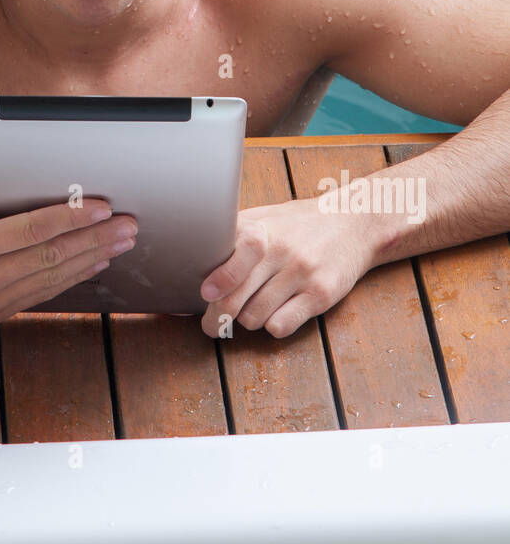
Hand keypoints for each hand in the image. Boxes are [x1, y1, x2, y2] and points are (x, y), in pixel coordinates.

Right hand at [0, 137, 137, 322]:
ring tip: (121, 242)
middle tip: (127, 225)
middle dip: (95, 240)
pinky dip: (71, 278)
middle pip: (51, 258)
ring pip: (52, 280)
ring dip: (92, 260)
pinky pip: (41, 294)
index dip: (69, 218)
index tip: (100, 206)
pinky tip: (94, 264)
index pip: (30, 231)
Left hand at [199, 197, 375, 338]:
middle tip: (211, 325)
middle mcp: (281, 250)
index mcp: (261, 229)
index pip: (232, 259)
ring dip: (246, 321)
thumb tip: (190, 262)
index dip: (216, 282)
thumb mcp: (265, 217)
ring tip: (248, 313)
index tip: (205, 295)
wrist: (353, 222)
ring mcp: (302, 273)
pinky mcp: (321, 294)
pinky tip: (275, 315)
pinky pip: (282, 326)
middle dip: (217, 318)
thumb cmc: (298, 224)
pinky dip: (272, 326)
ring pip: (255, 317)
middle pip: (236, 298)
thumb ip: (233, 237)